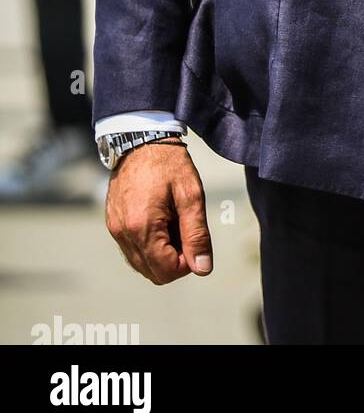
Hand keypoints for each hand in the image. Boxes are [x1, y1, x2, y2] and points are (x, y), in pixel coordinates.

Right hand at [104, 142, 212, 284]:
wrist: (141, 139)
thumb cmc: (169, 163)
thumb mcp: (191, 195)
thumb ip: (197, 234)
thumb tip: (203, 268)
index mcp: (142, 227)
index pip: (165, 271)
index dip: (187, 263)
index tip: (196, 240)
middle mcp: (123, 233)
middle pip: (152, 273)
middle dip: (175, 260)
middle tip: (186, 230)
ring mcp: (115, 230)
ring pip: (141, 264)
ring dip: (161, 253)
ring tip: (173, 222)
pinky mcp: (113, 224)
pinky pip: (132, 250)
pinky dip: (149, 245)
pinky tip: (161, 220)